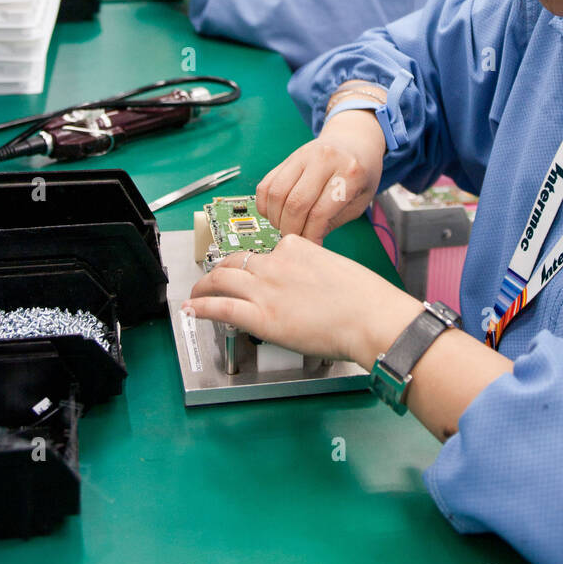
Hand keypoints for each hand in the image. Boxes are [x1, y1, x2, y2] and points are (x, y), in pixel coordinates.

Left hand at [182, 233, 420, 366]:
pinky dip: (201, 307)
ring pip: (222, 279)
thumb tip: (307, 286)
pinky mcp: (260, 315)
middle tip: (213, 278)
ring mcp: (265, 288)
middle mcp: (276, 263)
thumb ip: (316, 270)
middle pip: (236, 260)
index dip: (255, 263)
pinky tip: (192, 310)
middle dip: (220, 269)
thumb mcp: (338, 268)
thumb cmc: (365, 298)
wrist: (370, 316)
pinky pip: (220, 308)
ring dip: (204, 286)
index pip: (267, 250)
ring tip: (196, 294)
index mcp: (297, 247)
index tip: (251, 270)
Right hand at [256, 109, 385, 242]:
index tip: (311, 249)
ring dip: (276, 219)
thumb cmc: (360, 174)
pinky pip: (266, 185)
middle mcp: (324, 159)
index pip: (320, 212)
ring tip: (287, 228)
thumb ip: (333, 220)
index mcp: (349, 172)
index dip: (311, 236)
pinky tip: (277, 215)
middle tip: (296, 241)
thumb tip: (306, 243)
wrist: (353, 139)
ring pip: (276, 194)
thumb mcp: (360, 200)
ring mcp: (302, 155)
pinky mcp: (287, 158)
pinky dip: (265, 206)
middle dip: (291, 230)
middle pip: (294, 204)